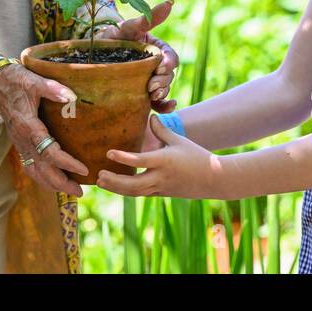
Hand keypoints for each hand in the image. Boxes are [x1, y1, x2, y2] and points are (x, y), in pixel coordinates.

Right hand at [0, 63, 87, 196]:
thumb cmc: (17, 81)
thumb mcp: (34, 81)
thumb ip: (52, 89)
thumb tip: (71, 97)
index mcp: (28, 127)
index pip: (49, 152)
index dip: (67, 163)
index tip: (84, 169)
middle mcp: (23, 140)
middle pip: (42, 169)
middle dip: (61, 183)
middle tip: (80, 192)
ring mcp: (19, 144)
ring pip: (34, 172)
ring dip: (51, 184)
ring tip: (70, 191)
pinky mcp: (19, 144)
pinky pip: (29, 167)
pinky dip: (42, 178)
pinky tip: (53, 182)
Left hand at [93, 0, 178, 111]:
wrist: (94, 52)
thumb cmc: (113, 36)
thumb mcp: (129, 27)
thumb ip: (149, 18)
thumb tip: (170, 2)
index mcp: (157, 49)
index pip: (170, 56)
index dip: (169, 63)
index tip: (161, 67)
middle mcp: (156, 65)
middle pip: (169, 75)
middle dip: (163, 81)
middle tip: (152, 87)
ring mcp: (149, 79)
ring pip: (164, 88)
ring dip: (162, 93)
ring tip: (152, 95)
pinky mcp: (142, 93)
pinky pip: (158, 102)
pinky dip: (165, 105)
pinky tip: (167, 108)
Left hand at [96, 113, 222, 198]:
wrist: (213, 179)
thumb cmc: (196, 156)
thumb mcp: (179, 140)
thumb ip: (162, 130)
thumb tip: (151, 116)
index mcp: (164, 161)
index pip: (140, 160)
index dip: (123, 158)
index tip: (109, 153)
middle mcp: (161, 177)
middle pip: (133, 184)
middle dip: (114, 181)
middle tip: (98, 175)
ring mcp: (161, 188)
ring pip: (134, 192)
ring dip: (116, 188)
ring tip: (100, 182)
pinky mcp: (161, 194)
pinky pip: (141, 193)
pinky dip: (126, 191)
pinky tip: (114, 186)